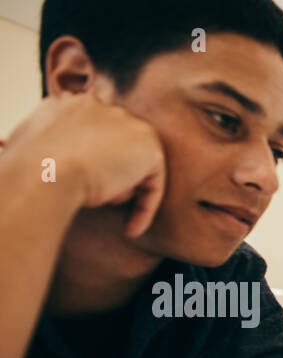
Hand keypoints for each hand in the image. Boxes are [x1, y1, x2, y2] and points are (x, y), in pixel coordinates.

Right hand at [4, 92, 165, 237]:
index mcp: (68, 105)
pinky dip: (144, 209)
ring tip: (97, 200)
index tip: (82, 185)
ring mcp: (127, 123)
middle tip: (92, 196)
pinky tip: (132, 229)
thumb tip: (55, 161)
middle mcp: (100, 107)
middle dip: (106, 175)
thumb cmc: (30, 169)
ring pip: (130, 166)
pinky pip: (153, 184)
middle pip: (112, 150)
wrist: (45, 170)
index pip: (89, 136)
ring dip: (117, 189)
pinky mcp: (150, 146)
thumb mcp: (30, 149)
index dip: (88, 163)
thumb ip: (49, 146)